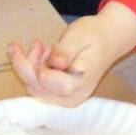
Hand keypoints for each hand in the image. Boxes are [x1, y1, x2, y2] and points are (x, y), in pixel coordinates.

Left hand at [8, 3, 135, 107]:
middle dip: (27, 65)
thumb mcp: (79, 36)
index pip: (48, 83)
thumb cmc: (94, 35)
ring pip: (34, 88)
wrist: (108, 40)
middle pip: (37, 88)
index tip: (38, 46)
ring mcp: (65, 98)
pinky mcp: (60, 95)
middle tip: (34, 42)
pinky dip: (35, 69)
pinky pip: (39, 86)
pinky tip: (44, 53)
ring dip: (30, 66)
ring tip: (40, 45)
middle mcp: (72, 97)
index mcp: (79, 84)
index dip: (36, 67)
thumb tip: (55, 63)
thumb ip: (66, 50)